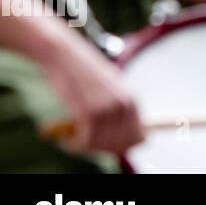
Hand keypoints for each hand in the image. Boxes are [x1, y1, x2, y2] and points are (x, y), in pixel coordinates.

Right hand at [41, 36, 143, 155]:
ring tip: (74, 139)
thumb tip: (123, 142)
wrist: (65, 56)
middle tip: (86, 142)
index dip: (123, 145)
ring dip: (87, 147)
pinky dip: (75, 145)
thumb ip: (117, 111)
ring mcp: (109, 108)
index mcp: (132, 99)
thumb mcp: (108, 90)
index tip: (105, 144)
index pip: (140, 137)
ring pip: (102, 145)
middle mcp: (125, 105)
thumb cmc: (82, 74)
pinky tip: (68, 140)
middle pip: (122, 145)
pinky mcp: (90, 111)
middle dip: (103, 148)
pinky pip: (86, 141)